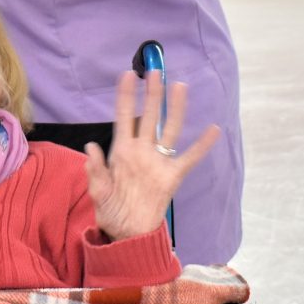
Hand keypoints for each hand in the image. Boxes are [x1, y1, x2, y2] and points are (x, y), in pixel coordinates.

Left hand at [83, 71, 218, 241]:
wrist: (128, 232)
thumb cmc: (110, 211)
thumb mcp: (99, 192)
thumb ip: (96, 171)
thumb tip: (90, 148)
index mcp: (121, 151)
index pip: (124, 117)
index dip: (125, 96)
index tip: (127, 74)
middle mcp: (141, 151)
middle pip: (149, 116)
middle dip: (152, 94)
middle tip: (155, 71)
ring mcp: (158, 162)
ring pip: (169, 129)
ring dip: (174, 108)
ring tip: (180, 86)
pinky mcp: (172, 176)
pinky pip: (190, 158)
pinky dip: (202, 145)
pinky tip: (213, 130)